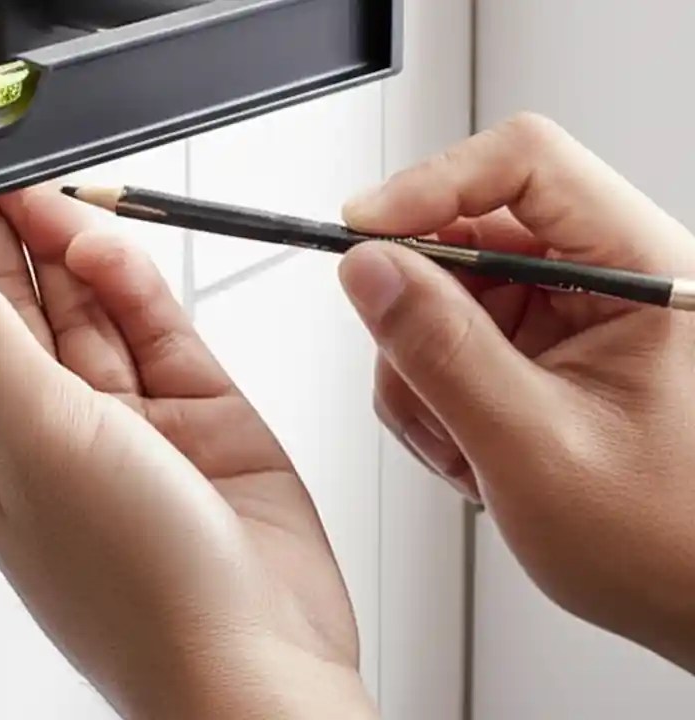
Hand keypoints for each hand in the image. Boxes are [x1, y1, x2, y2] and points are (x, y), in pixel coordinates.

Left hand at [0, 187, 375, 718]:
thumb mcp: (36, 444)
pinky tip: (100, 244)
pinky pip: (154, 326)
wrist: (258, 661)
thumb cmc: (140, 596)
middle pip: (6, 310)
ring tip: (39, 186)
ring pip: (81, 309)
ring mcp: (127, 420)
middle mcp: (52, 429)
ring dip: (58, 247)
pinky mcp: (197, 411)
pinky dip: (129, 282)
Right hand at [339, 113, 694, 670]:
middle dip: (420, 311)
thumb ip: (442, 352)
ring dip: (427, 368)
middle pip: (473, 228)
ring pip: (451, 290)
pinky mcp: (550, 348)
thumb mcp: (535, 448)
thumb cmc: (669, 542)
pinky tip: (472, 447)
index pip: (526, 165)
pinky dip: (439, 393)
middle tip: (417, 383)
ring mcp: (578, 315)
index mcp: (645, 271)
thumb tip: (370, 271)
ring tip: (461, 443)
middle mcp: (614, 278)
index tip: (363, 235)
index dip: (432, 186)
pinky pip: (458, 337)